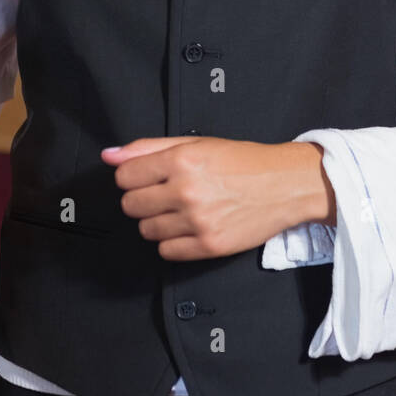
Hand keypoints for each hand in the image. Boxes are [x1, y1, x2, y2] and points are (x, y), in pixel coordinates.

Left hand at [101, 135, 332, 260]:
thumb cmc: (242, 161)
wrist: (285, 184)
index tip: (147, 177)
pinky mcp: (209, 246)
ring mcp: (198, 221)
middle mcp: (187, 191)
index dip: (132, 176)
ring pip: (146, 230)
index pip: (125, 176)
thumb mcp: (196, 143)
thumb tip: (109, 155)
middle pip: (131, 205)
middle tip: (165, 193)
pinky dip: (172, 241)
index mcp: (182, 159)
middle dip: (142, 199)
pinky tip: (189, 226)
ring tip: (180, 209)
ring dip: (157, 221)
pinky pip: (167, 251)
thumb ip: (148, 148)